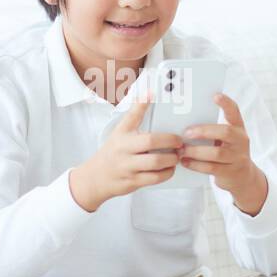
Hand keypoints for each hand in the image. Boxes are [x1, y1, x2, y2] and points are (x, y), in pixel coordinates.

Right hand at [69, 90, 182, 211]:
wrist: (96, 178)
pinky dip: (167, 173)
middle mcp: (124, 150)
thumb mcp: (120, 132)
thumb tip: (148, 94)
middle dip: (170, 141)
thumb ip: (135, 115)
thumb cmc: (112, 152)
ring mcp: (128, 167)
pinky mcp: (133, 182)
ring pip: (155, 162)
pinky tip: (170, 168)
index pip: (133, 118)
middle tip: (180, 142)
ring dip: (171, 159)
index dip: (142, 105)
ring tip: (177, 156)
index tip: (155, 98)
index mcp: (122, 135)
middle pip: (150, 142)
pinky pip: (155, 178)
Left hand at [176, 92, 266, 214]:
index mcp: (238, 128)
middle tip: (186, 133)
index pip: (235, 112)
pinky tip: (185, 162)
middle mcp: (241, 141)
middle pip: (225, 132)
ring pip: (216, 152)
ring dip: (196, 151)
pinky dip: (196, 165)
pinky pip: (211, 168)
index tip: (215, 96)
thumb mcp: (226, 139)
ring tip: (181, 150)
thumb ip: (212, 130)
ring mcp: (238, 157)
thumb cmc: (227, 152)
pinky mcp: (230, 172)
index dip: (226, 103)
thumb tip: (185, 123)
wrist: (243, 176)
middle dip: (204, 131)